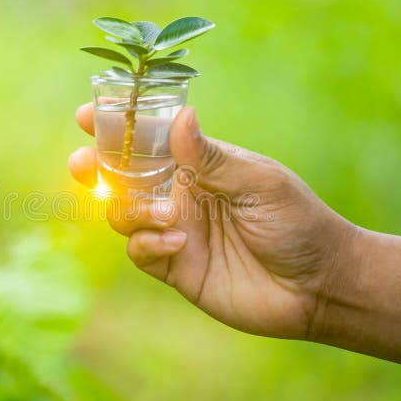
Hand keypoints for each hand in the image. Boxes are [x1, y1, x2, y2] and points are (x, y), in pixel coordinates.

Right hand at [68, 104, 357, 339]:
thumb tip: (181, 115)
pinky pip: (140, 252)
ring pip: (124, 214)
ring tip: (169, 215)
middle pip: (122, 177)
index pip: (149, 141)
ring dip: (132, 209)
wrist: (317, 284)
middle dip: (97, 168)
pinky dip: (147, 244)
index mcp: (199, 165)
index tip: (87, 115)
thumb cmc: (296, 221)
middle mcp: (181, 195)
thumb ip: (211, 157)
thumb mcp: (257, 181)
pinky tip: (177, 243)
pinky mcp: (175, 268)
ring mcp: (175, 232)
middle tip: (83, 164)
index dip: (117, 128)